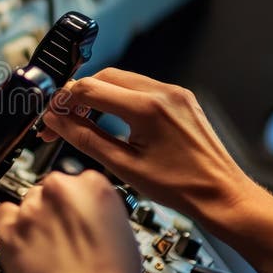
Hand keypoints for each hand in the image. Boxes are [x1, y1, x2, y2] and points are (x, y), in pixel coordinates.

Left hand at [0, 170, 140, 272]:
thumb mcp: (124, 231)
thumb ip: (101, 212)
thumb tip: (92, 215)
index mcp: (92, 186)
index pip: (79, 180)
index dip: (77, 202)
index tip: (75, 215)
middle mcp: (59, 190)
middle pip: (49, 190)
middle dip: (54, 210)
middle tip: (61, 235)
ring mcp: (31, 209)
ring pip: (26, 202)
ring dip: (33, 219)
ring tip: (44, 245)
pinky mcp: (10, 228)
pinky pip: (2, 214)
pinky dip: (8, 225)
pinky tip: (20, 239)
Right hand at [39, 68, 254, 222]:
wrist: (221, 195)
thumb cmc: (181, 188)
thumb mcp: (123, 166)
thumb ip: (84, 138)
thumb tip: (57, 122)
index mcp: (147, 108)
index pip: (89, 89)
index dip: (63, 102)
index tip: (51, 118)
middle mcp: (162, 93)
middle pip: (103, 77)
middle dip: (77, 96)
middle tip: (61, 120)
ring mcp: (174, 93)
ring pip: (121, 79)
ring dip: (96, 95)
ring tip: (82, 121)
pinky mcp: (180, 99)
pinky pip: (140, 88)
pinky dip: (118, 99)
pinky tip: (110, 119)